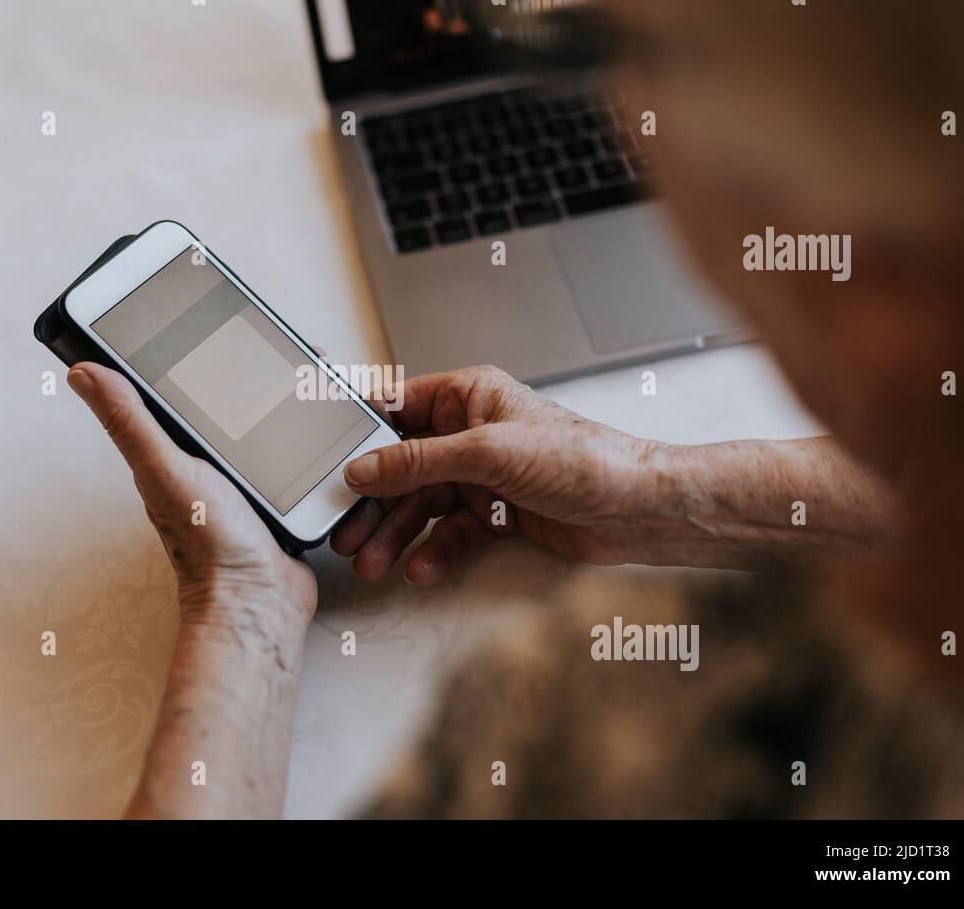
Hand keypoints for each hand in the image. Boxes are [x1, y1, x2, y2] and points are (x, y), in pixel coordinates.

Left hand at [67, 363, 316, 632]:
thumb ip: (130, 421)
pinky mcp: (282, 493)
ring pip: (271, 421)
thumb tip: (82, 373)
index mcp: (176, 447)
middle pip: (235, 397)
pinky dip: (313, 433)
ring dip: (292, 397)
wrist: (260, 602)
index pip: (183, 383)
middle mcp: (208, 459)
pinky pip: (298, 451)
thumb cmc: (209, 543)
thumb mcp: (166, 469)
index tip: (218, 316)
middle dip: (260, 367)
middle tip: (286, 343)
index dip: (198, 348)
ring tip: (316, 372)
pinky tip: (331, 417)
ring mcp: (247, 476)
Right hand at [333, 365, 670, 584]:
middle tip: (344, 531)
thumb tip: (365, 467)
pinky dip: (432, 551)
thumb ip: (419, 460)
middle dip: (372, 501)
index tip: (327, 462)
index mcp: (467, 396)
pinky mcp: (493, 513)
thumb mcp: (488, 452)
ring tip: (372, 561)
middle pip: (401, 466)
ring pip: (420, 505)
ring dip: (395, 534)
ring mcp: (480, 475)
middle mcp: (469, 433)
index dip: (359, 434)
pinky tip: (419, 567)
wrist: (636, 509)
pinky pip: (448, 532)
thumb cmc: (583, 458)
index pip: (396, 407)